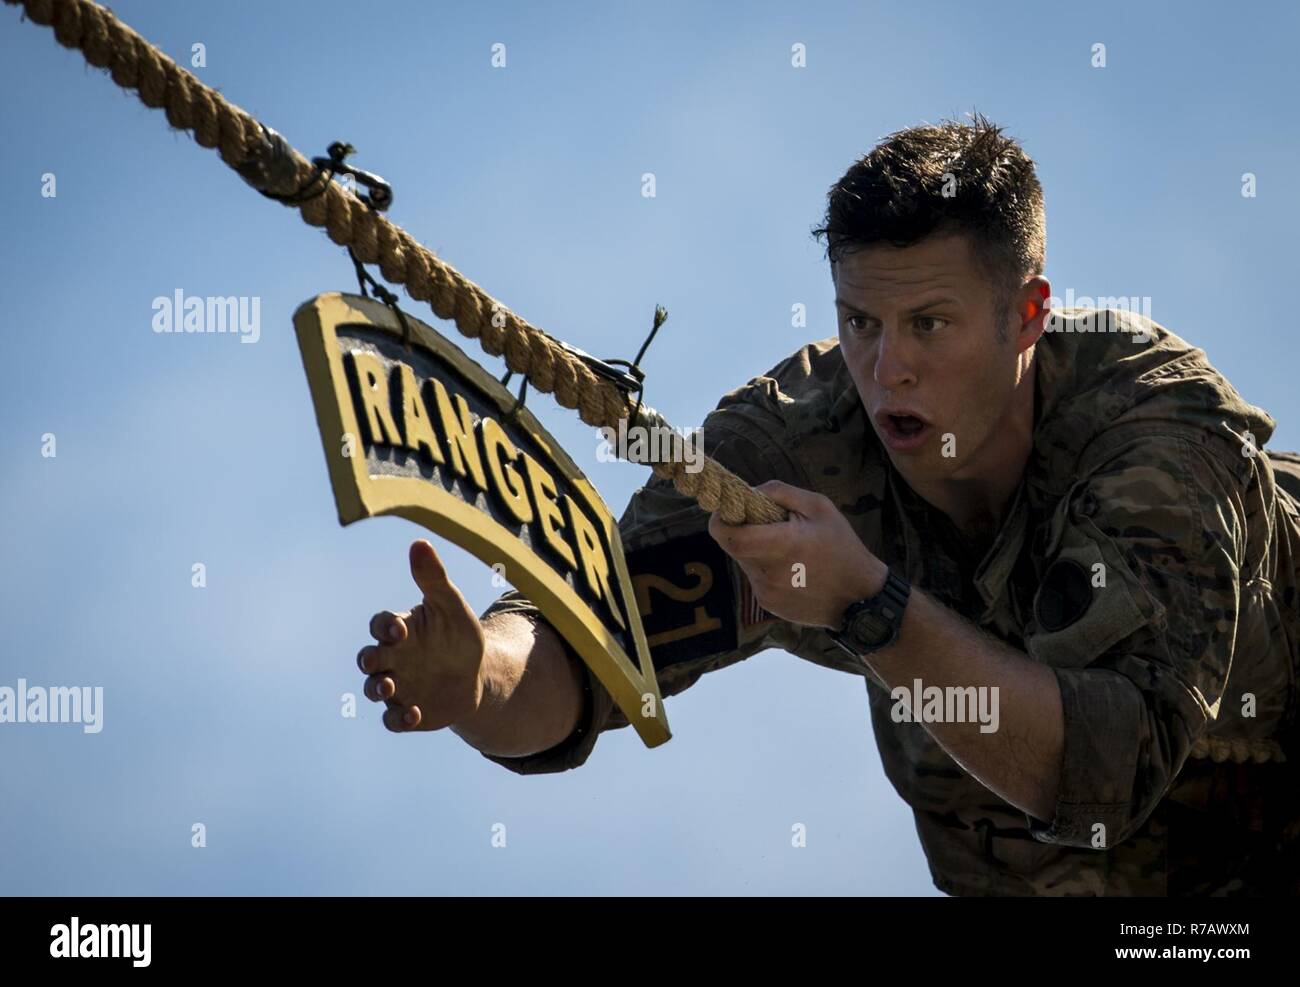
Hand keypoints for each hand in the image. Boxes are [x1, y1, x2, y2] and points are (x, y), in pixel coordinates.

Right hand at [355, 539, 486, 732]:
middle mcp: (392, 658)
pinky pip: (393, 719)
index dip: (384, 627)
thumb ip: (434, 579)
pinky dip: (399, 718)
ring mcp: (396, 686)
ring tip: (388, 688)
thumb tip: (419, 543)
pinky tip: (414, 715)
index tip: (399, 629)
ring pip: (373, 689)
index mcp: (400, 629)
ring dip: (376, 689)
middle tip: (377, 660)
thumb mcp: (452, 607)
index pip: (381, 625)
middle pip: (368, 658)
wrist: (478, 674)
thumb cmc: (459, 635)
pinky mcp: (407, 710)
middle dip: (369, 660)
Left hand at [707, 480, 886, 628]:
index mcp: (782, 544)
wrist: (859, 597)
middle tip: (764, 525)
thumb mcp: (819, 507)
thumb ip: (780, 492)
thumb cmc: (842, 546)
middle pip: (734, 547)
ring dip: (755, 551)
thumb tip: (750, 491)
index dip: (720, 521)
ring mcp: (767, 592)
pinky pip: (756, 580)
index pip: (729, 535)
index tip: (727, 511)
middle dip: (742, 532)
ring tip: (786, 549)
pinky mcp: (768, 605)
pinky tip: (792, 570)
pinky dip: (765, 569)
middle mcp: (769, 572)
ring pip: (745, 563)